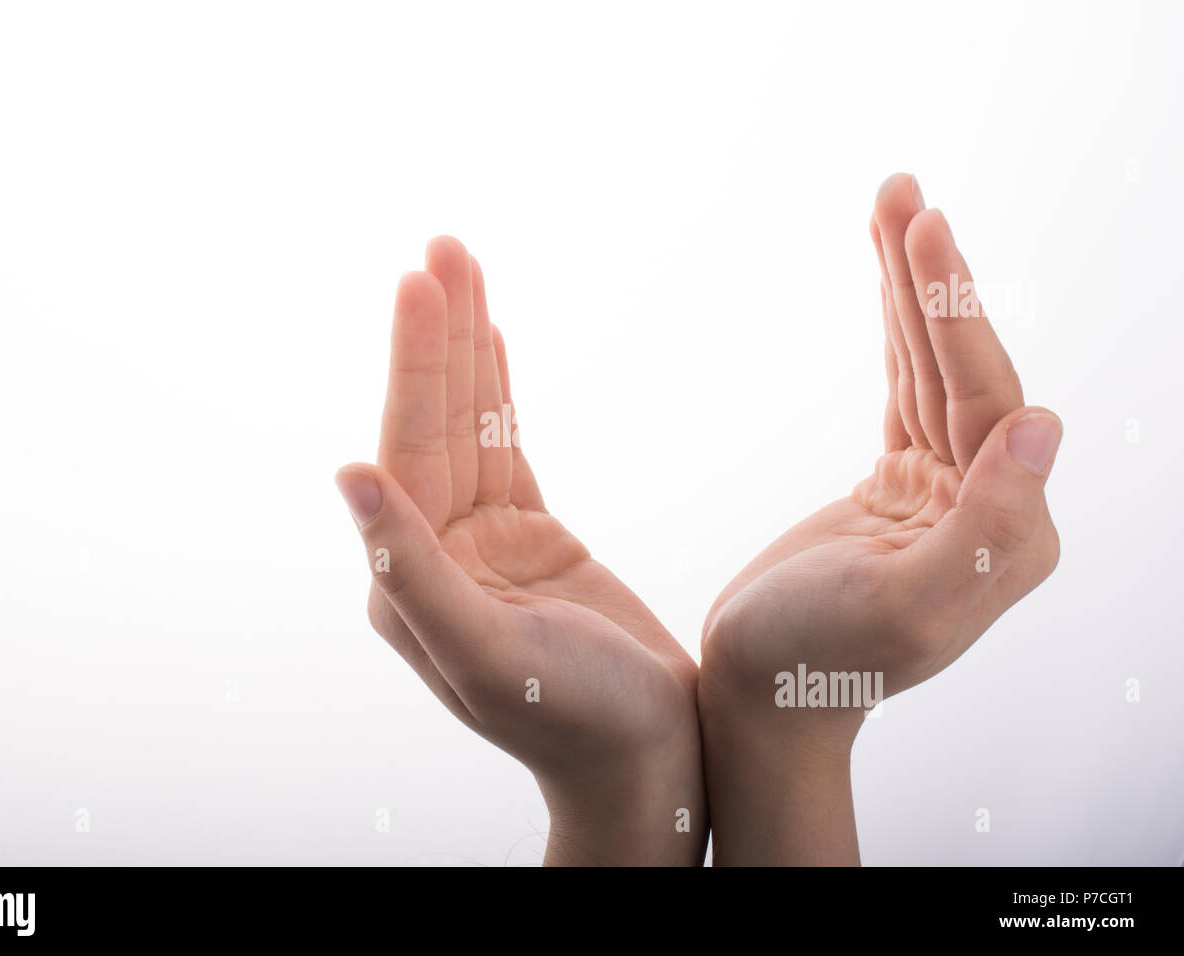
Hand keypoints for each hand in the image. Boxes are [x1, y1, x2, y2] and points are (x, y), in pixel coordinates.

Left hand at [337, 237, 705, 864]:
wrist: (648, 758)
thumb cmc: (573, 720)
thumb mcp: (489, 650)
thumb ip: (412, 567)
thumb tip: (347, 474)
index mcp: (405, 581)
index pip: (408, 450)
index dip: (417, 364)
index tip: (422, 281)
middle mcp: (431, 554)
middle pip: (434, 423)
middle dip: (438, 335)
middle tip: (444, 247)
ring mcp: (479, 542)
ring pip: (470, 425)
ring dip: (466, 348)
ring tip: (462, 265)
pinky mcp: (526, 536)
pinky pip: (506, 448)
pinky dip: (498, 391)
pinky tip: (491, 341)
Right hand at [698, 174, 1062, 863]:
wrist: (761, 694)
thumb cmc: (815, 661)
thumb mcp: (902, 607)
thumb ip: (985, 527)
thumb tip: (1044, 426)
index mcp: (1008, 535)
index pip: (988, 400)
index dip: (953, 312)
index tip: (924, 226)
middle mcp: (992, 505)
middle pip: (965, 370)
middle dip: (933, 279)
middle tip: (903, 191)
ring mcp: (947, 491)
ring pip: (934, 370)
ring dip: (912, 288)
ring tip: (892, 202)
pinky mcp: (903, 483)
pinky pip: (905, 389)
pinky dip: (895, 330)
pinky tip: (886, 280)